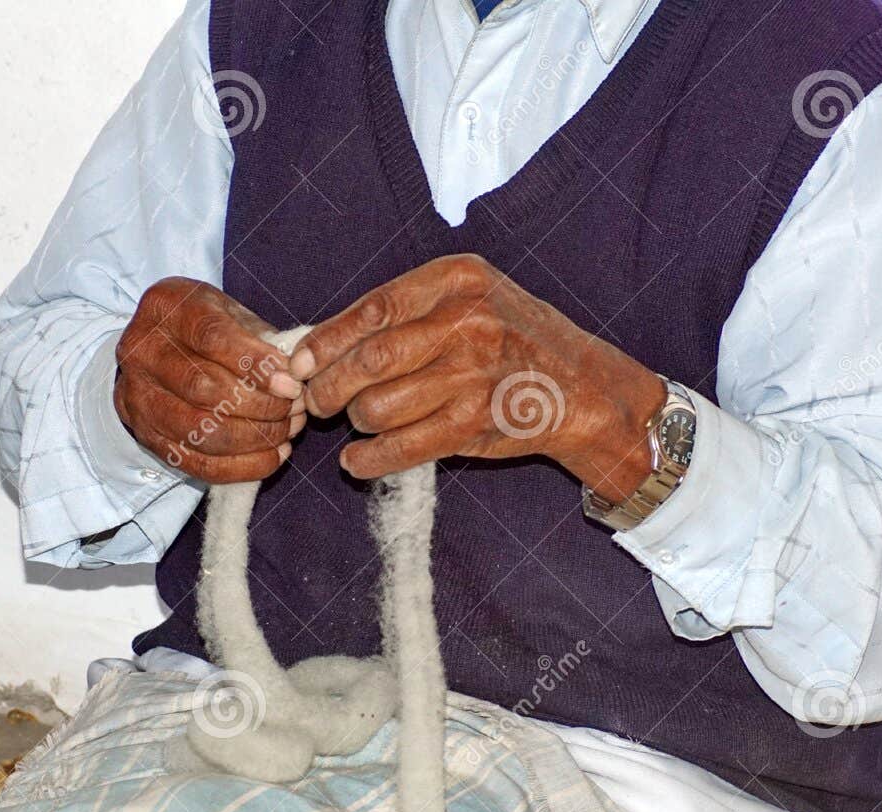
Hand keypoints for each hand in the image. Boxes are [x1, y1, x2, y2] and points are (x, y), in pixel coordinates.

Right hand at [114, 277, 306, 483]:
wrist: (158, 348)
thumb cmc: (207, 327)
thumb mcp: (232, 314)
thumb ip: (262, 339)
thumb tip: (297, 375)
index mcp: (165, 307)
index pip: (212, 338)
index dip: (256, 365)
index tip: (292, 384)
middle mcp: (142, 351)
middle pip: (204, 388)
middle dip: (260, 405)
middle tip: (295, 409)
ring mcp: (138, 397)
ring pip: (200, 431)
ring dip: (254, 438)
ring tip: (287, 431)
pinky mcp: (146, 435)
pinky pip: (195, 463)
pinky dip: (240, 467)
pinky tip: (273, 456)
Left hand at [289, 255, 666, 502]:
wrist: (581, 387)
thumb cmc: (512, 340)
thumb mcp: (471, 299)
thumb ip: (409, 311)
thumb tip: (324, 341)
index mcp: (458, 279)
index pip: (373, 308)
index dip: (327, 340)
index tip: (300, 361)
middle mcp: (467, 321)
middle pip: (369, 361)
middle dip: (328, 387)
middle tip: (316, 400)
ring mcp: (473, 374)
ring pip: (378, 406)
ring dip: (355, 421)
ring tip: (357, 421)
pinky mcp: (475, 423)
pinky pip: (402, 446)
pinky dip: (369, 459)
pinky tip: (357, 461)